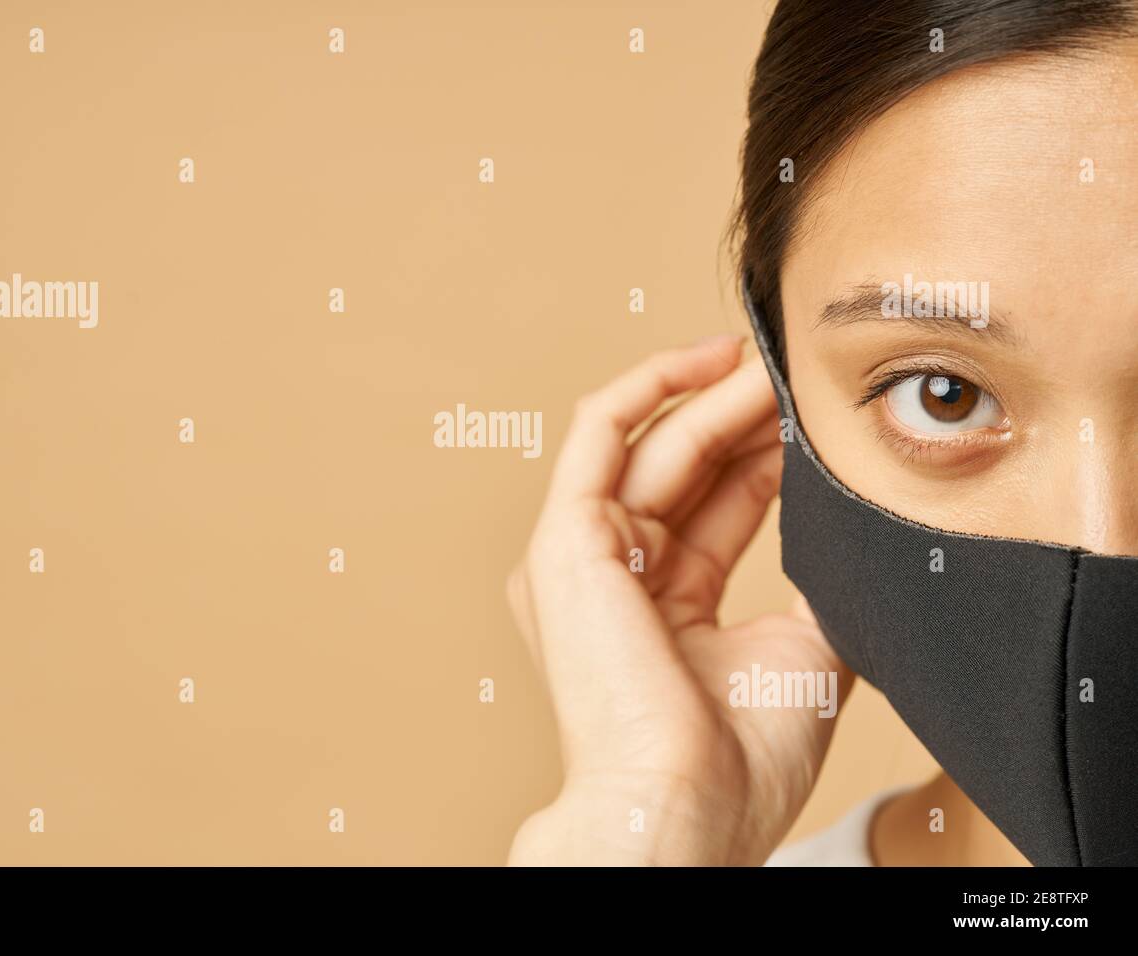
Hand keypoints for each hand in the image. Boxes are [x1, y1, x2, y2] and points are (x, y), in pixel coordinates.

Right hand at [506, 336, 852, 865]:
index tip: (819, 416)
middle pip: (686, 466)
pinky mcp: (564, 537)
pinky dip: (651, 386)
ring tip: (774, 363)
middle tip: (803, 374)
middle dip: (747, 415)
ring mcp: (582, 553)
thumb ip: (818, 586)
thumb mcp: (804, 654)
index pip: (719, 505)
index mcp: (662, 606)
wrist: (683, 807)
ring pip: (650, 441)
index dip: (770, 454)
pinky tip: (710, 361)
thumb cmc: (736, 761)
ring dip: (712, 395)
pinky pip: (599, 432)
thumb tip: (859, 524)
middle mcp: (615, 574)